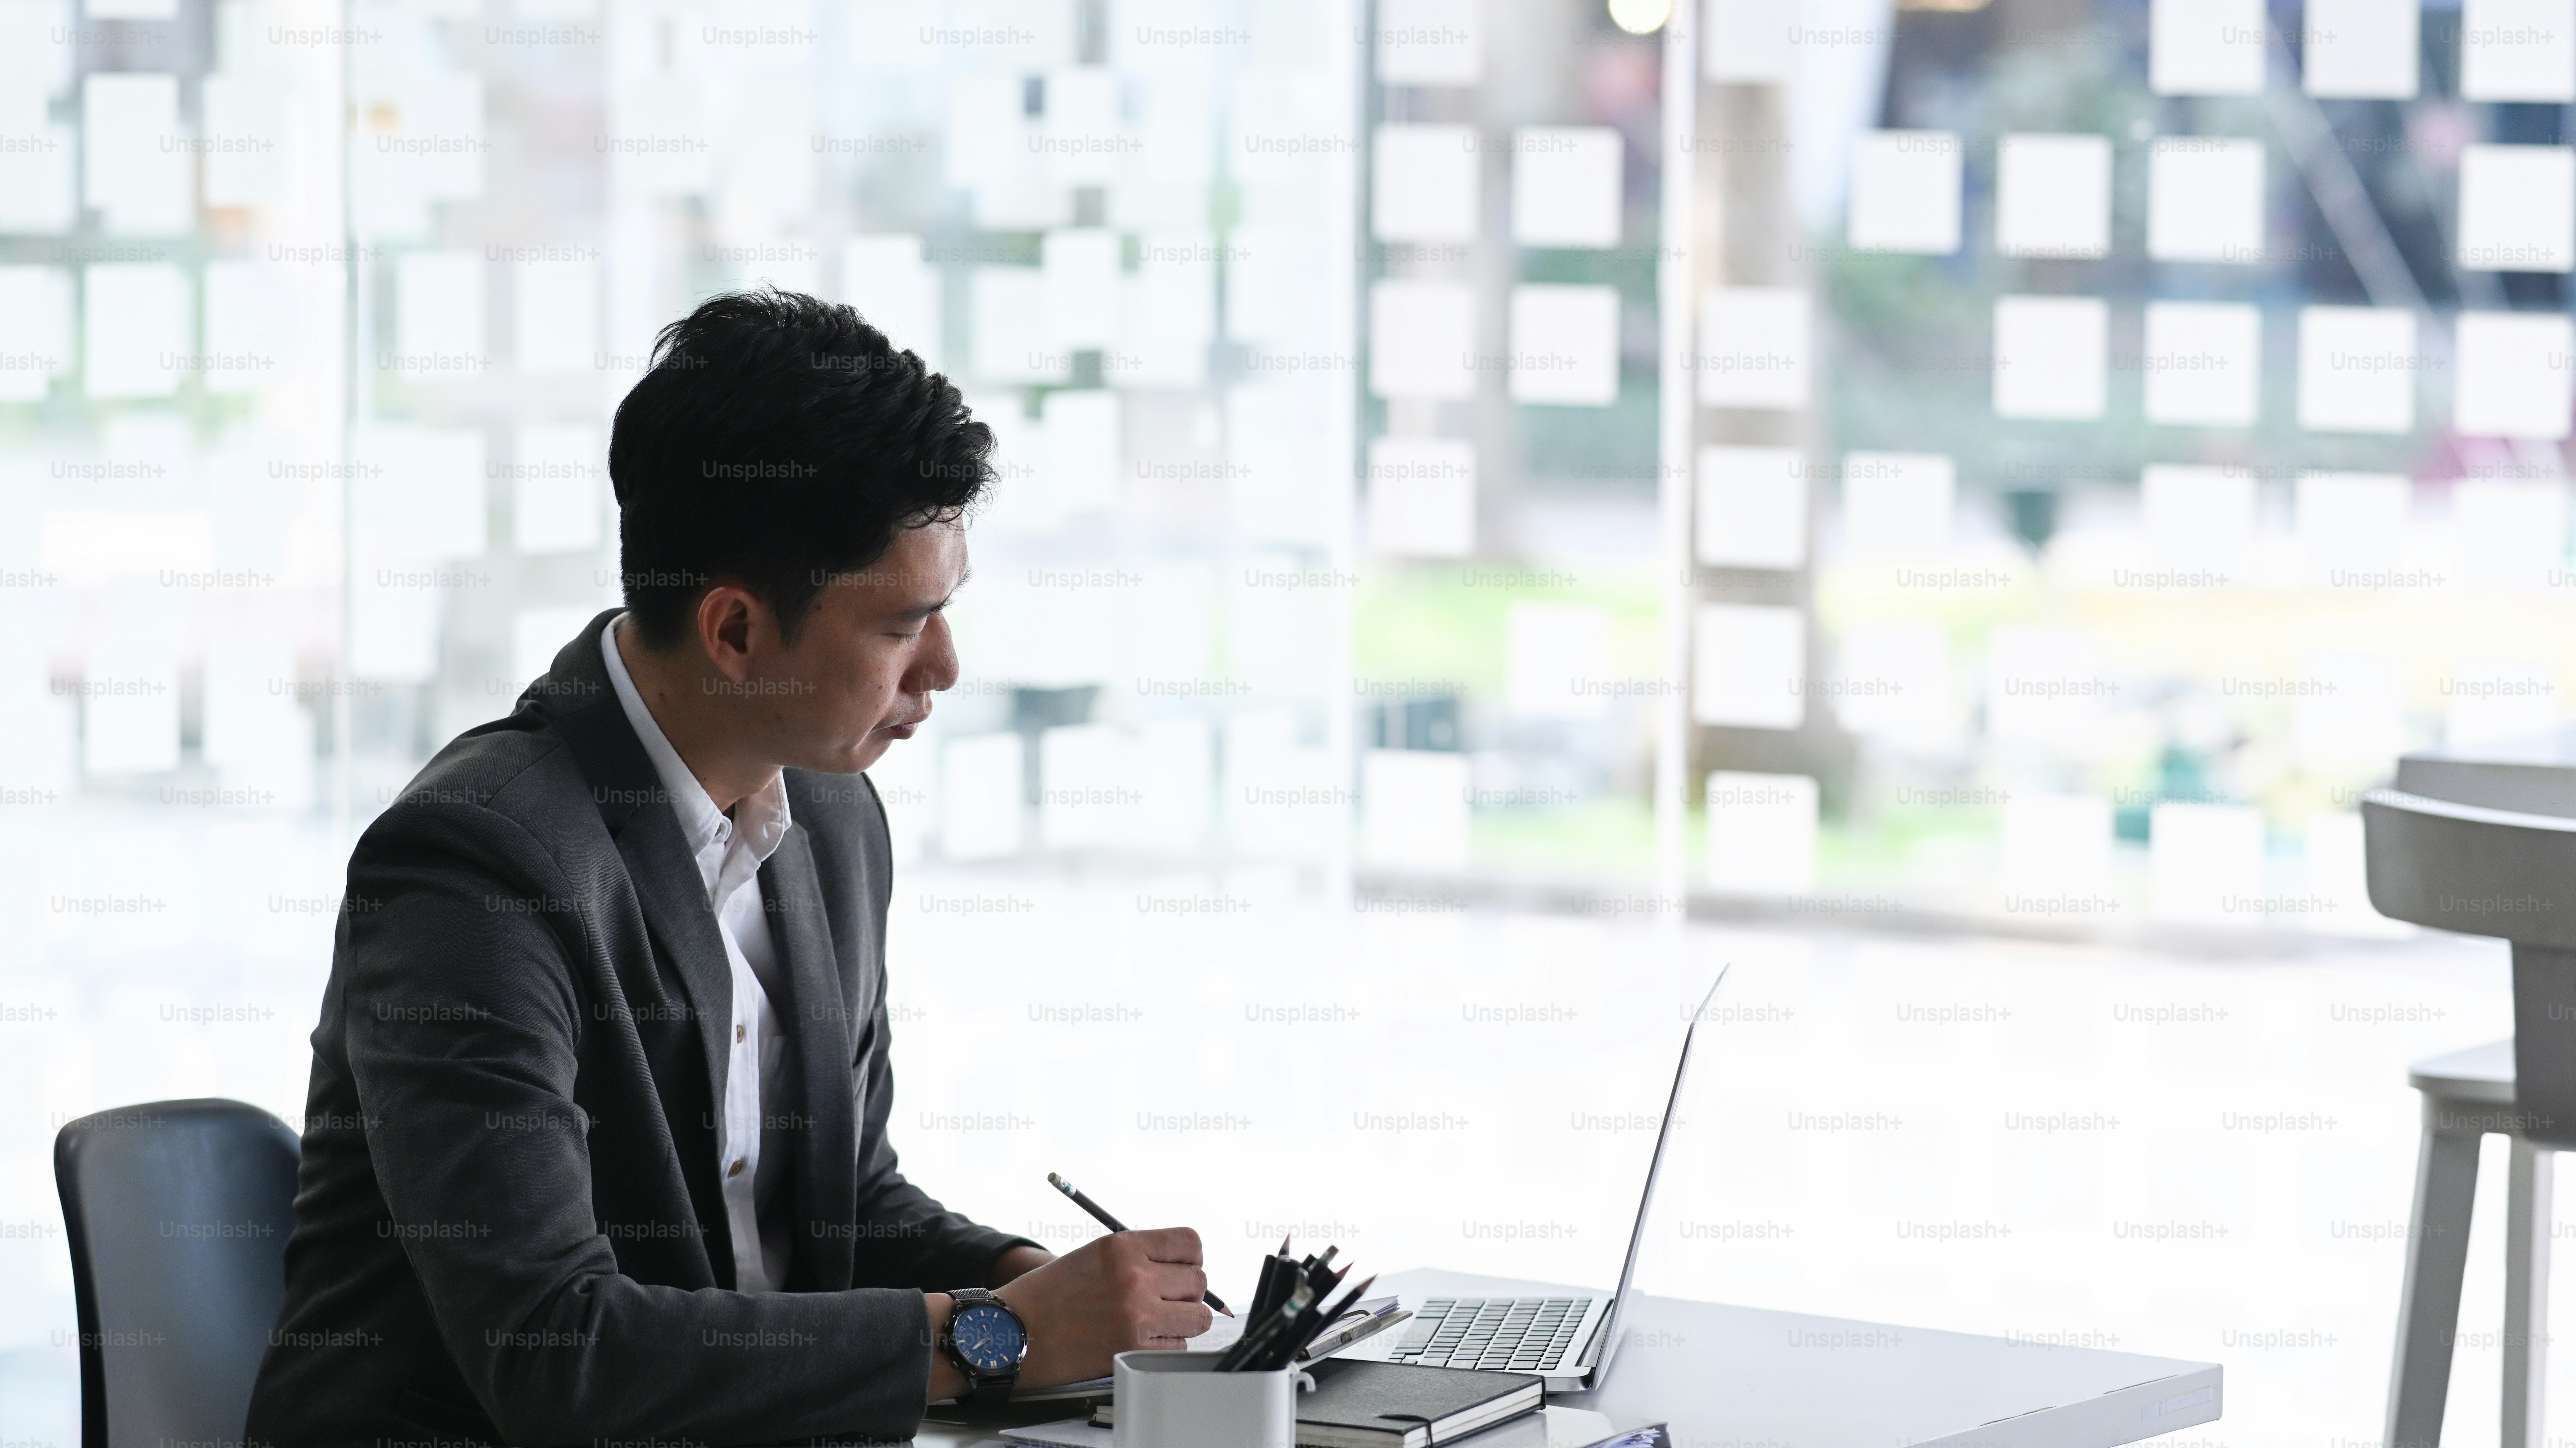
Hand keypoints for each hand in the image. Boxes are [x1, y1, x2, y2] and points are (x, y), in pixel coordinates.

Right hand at [993, 1227, 1212, 1386]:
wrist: (1011, 1331)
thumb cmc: (1047, 1296)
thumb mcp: (1093, 1257)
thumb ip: (1136, 1258)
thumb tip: (1178, 1270)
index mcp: (1123, 1245)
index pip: (1189, 1242)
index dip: (1191, 1259)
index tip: (1182, 1270)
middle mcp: (1134, 1275)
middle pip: (1198, 1280)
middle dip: (1185, 1293)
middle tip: (1164, 1303)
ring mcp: (1137, 1312)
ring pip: (1197, 1316)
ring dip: (1182, 1321)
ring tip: (1156, 1324)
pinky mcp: (1133, 1347)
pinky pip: (1178, 1346)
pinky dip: (1166, 1346)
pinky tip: (1141, 1342)